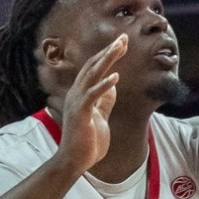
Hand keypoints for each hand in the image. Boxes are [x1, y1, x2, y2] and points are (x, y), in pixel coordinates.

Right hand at [55, 35, 126, 171]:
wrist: (75, 160)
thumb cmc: (88, 139)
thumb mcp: (100, 114)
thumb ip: (104, 99)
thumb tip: (111, 83)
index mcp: (81, 94)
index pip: (94, 68)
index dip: (107, 54)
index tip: (122, 42)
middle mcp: (76, 94)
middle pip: (93, 67)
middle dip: (108, 51)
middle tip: (123, 37)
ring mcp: (77, 103)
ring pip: (92, 76)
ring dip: (106, 60)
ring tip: (119, 47)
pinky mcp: (80, 115)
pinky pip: (92, 97)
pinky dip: (104, 86)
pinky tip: (115, 76)